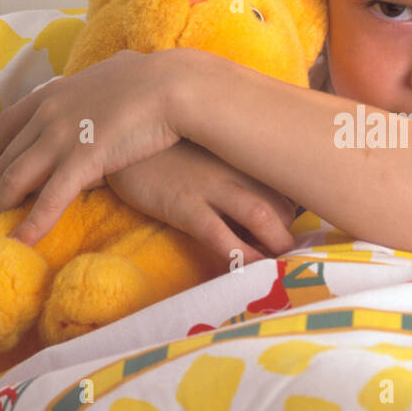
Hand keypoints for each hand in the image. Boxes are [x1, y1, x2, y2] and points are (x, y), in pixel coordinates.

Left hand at [0, 49, 180, 243]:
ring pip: (17, 179)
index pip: (11, 121)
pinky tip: (21, 242)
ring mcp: (60, 138)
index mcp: (57, 93)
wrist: (173, 84)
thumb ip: (108, 75)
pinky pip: (49, 200)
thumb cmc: (157, 77)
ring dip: (1, 207)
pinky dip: (32, 224)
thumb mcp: (120, 69)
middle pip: (8, 156)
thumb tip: (120, 65)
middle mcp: (48, 115)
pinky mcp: (80, 163)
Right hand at [107, 141, 296, 263]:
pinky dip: (240, 256)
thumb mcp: (210, 154)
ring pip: (262, 218)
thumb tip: (259, 210)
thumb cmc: (169, 151)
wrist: (118, 138)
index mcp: (244, 154)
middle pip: (284, 207)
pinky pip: (222, 236)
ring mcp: (212, 186)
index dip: (293, 220)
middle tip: (285, 263)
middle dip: (288, 239)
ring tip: (277, 270)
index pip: (288, 189)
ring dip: (276, 248)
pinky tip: (246, 272)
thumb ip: (237, 172)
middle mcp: (237, 167)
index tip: (290, 240)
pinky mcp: (186, 205)